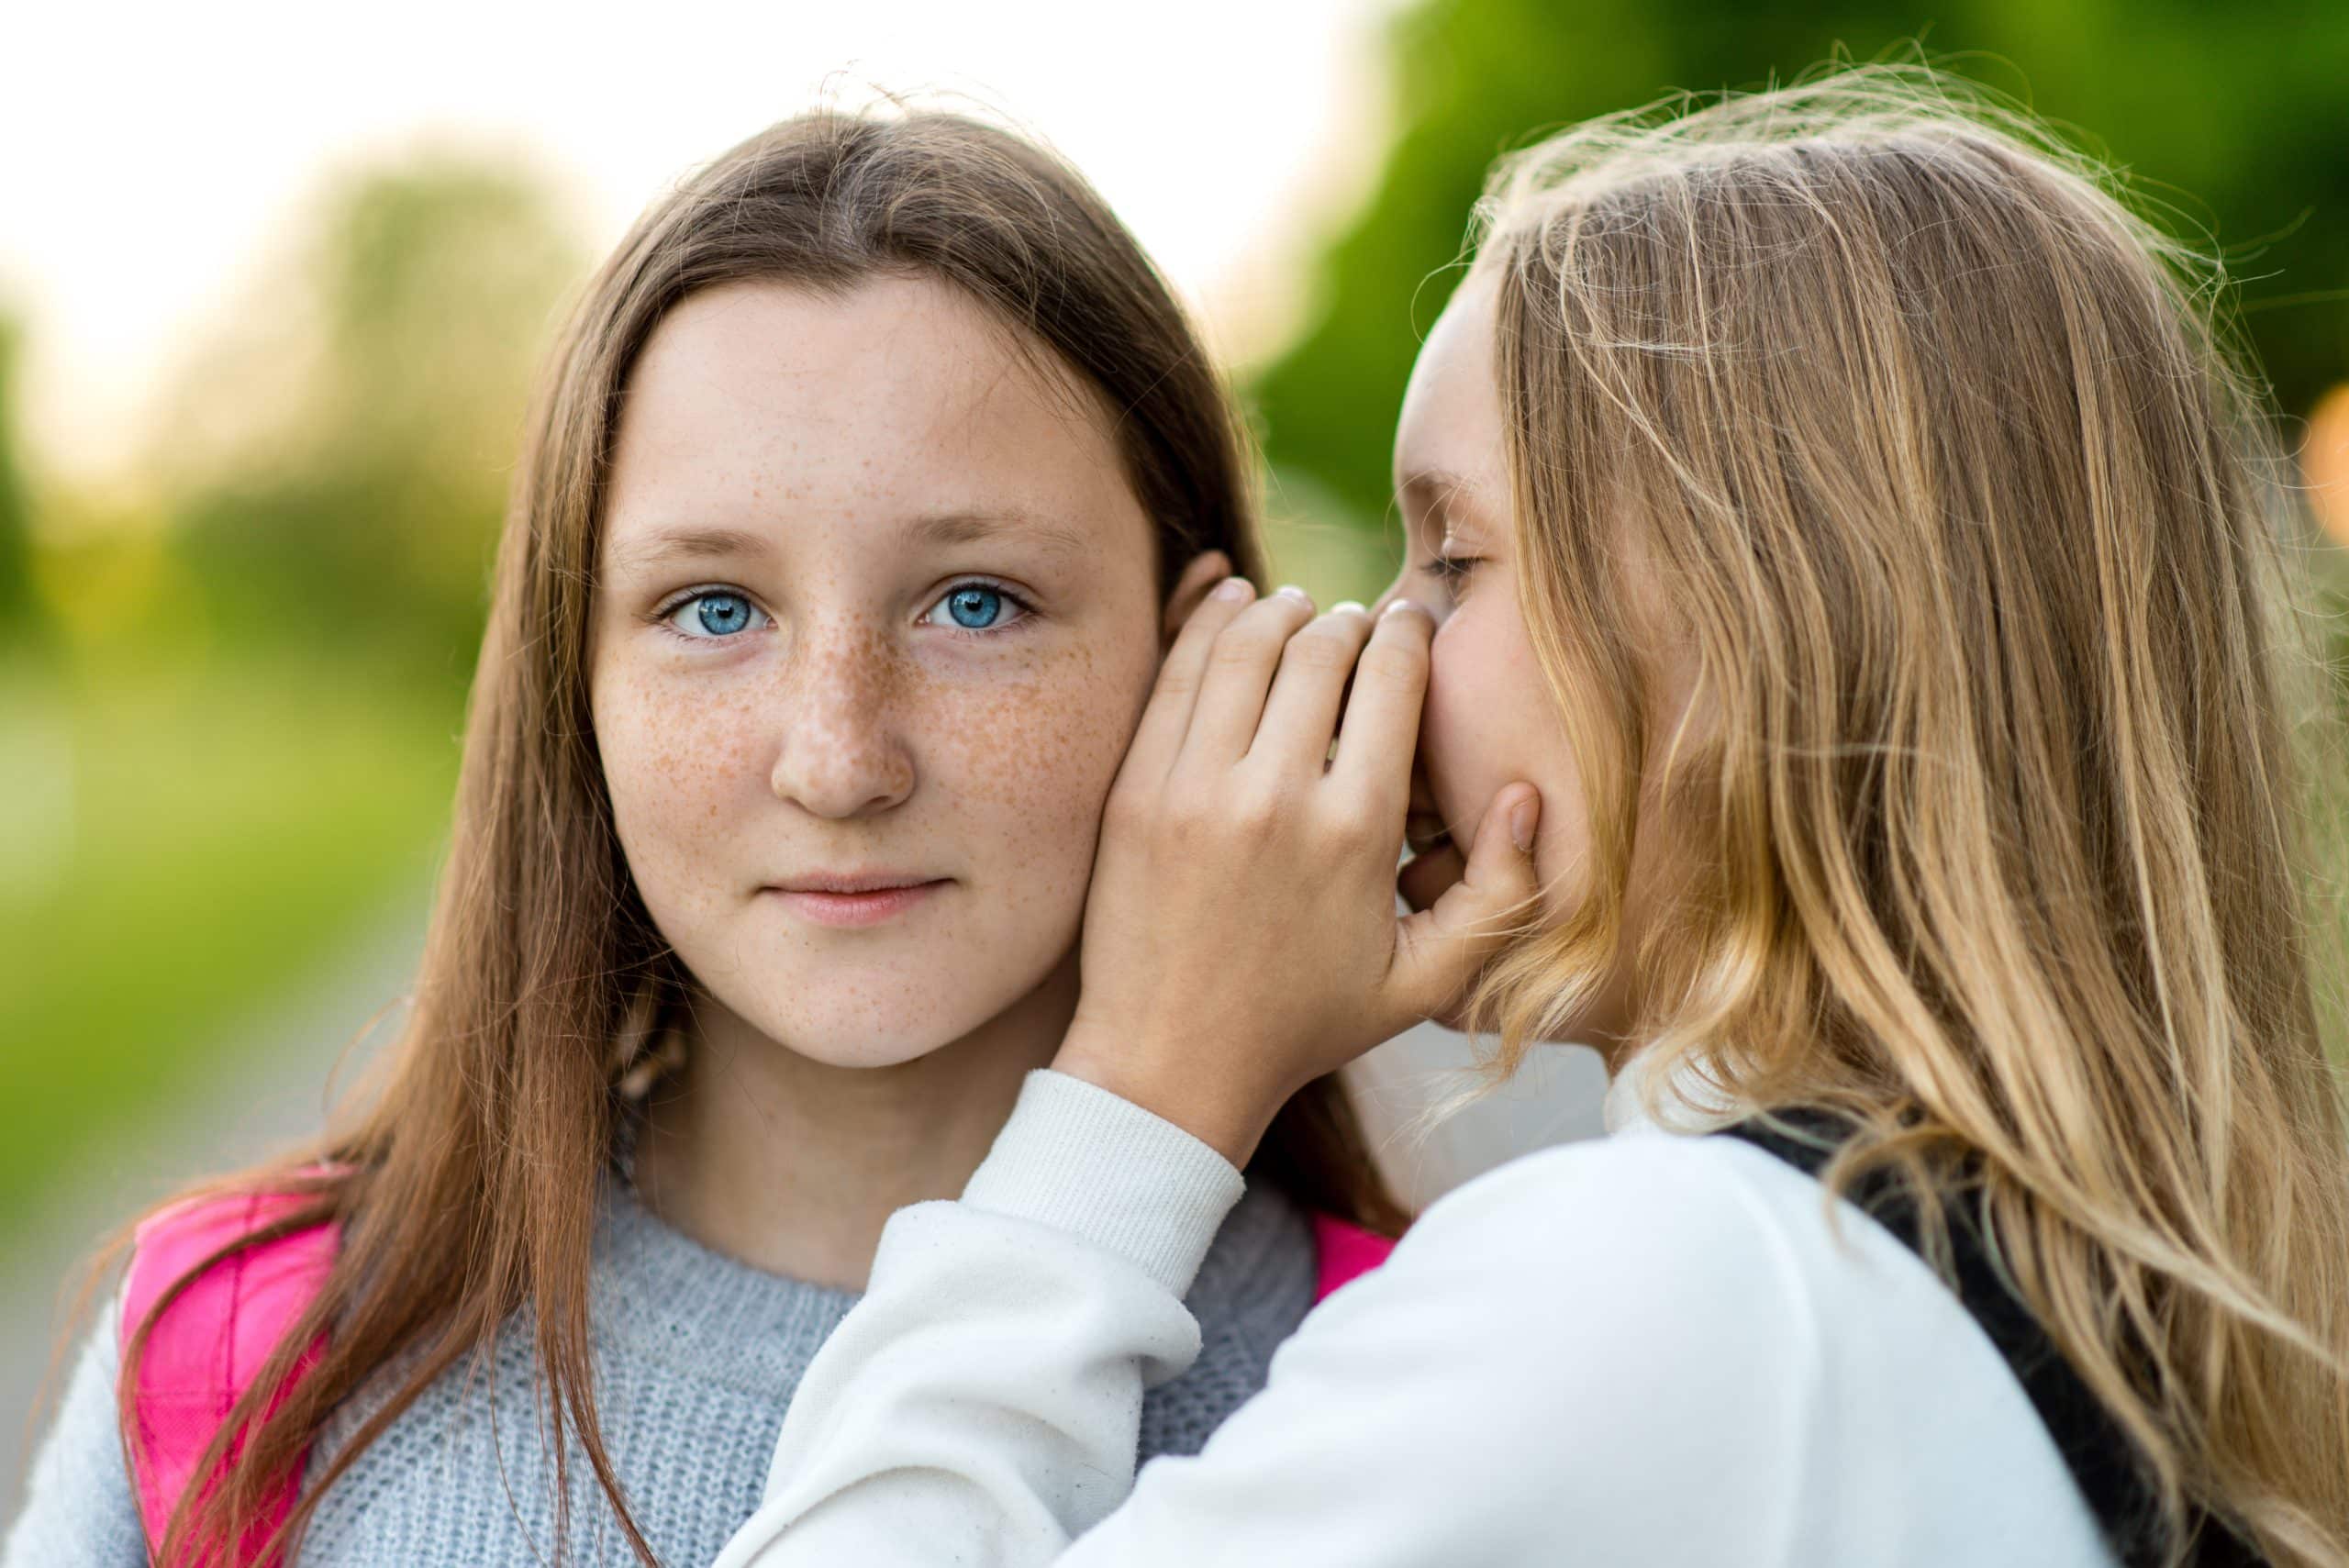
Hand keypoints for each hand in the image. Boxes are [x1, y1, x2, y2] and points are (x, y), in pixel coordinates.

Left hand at [1058, 578, 1540, 1164]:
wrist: (1169, 1062)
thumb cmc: (1304, 1024)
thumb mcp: (1426, 982)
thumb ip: (1500, 893)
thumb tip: (1522, 794)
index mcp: (1354, 832)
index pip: (1391, 679)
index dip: (1408, 635)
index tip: (1410, 627)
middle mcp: (1273, 798)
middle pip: (1318, 649)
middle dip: (1346, 620)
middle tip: (1354, 624)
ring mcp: (1192, 788)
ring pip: (1241, 646)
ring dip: (1276, 610)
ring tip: (1295, 609)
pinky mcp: (1134, 789)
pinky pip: (1174, 674)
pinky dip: (1206, 625)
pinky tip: (1229, 608)